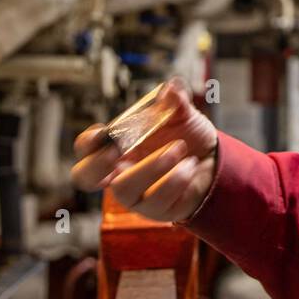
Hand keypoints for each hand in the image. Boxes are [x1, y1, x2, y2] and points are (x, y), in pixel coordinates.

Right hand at [71, 79, 217, 222]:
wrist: (215, 161)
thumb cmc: (188, 136)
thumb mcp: (184, 114)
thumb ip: (176, 101)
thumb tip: (171, 88)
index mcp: (116, 147)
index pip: (86, 148)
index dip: (87, 142)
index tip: (103, 132)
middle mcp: (118, 173)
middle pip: (84, 177)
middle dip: (97, 164)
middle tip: (118, 150)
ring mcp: (135, 195)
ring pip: (123, 189)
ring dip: (151, 167)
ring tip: (179, 149)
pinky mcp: (155, 210)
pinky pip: (156, 200)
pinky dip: (175, 180)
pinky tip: (190, 166)